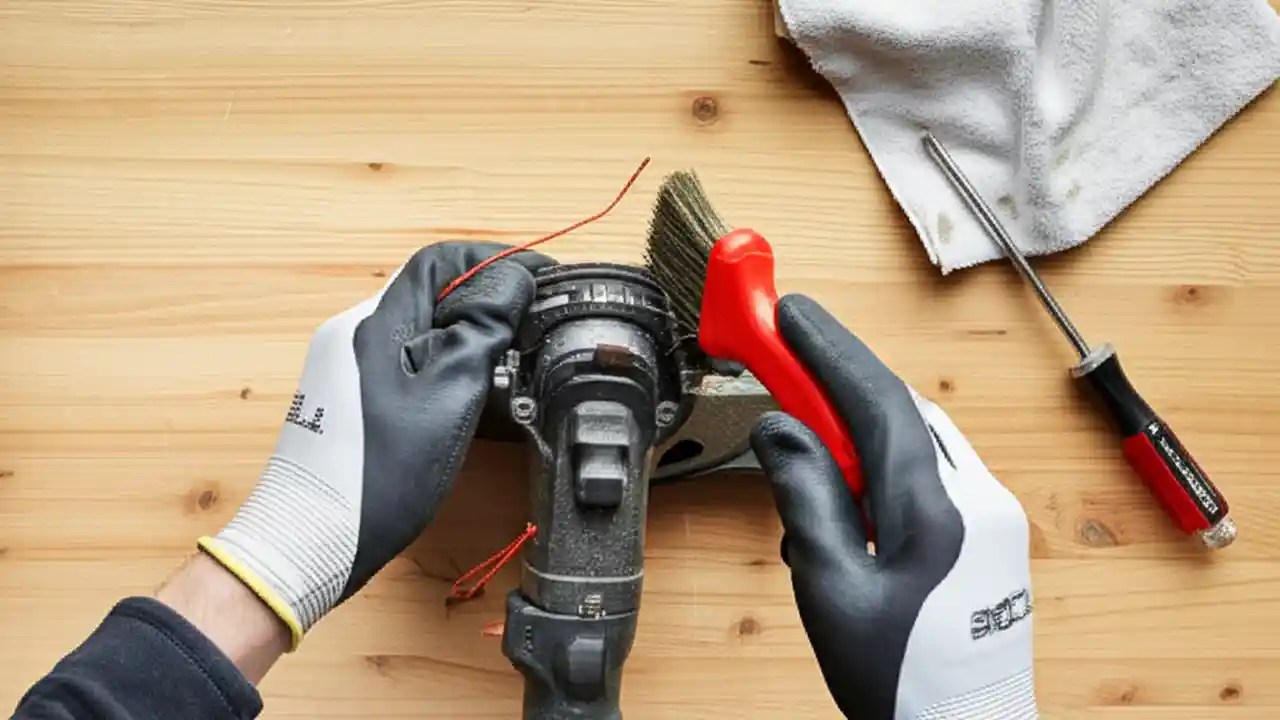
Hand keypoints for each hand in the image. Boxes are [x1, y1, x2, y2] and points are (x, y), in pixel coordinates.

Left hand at [200, 242, 553, 647]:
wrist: (309, 541)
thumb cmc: (378, 476)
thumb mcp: (448, 398)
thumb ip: (480, 331)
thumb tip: (510, 282)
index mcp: (376, 324)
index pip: (439, 261)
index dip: (493, 261)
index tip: (537, 279)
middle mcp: (353, 333)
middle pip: (429, 291)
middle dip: (484, 299)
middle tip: (529, 325)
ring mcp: (345, 366)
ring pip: (417, 326)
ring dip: (464, 332)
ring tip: (506, 361)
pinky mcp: (346, 397)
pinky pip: (403, 358)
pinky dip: (441, 361)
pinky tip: (463, 394)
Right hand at [750, 296, 1035, 718]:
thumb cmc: (904, 680)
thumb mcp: (833, 591)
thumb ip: (807, 502)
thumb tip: (780, 433)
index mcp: (940, 512)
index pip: (878, 402)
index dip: (828, 350)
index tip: (787, 312)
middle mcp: (976, 500)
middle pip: (897, 410)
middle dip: (835, 374)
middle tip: (779, 348)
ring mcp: (988, 514)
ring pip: (911, 438)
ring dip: (852, 419)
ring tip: (798, 423)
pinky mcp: (985, 532)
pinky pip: (924, 472)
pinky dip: (875, 460)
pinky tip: (839, 491)